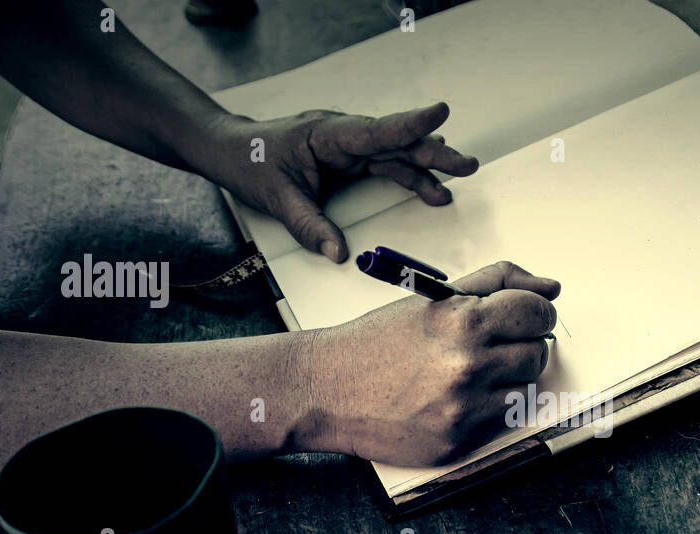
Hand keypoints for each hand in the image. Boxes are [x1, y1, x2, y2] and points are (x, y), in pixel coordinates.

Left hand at [207, 102, 478, 261]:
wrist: (232, 151)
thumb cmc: (251, 163)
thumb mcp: (276, 198)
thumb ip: (309, 226)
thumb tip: (339, 255)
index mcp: (329, 134)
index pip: (376, 130)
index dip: (410, 124)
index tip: (441, 113)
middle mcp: (346, 137)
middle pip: (397, 143)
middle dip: (434, 152)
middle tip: (467, 164)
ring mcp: (351, 148)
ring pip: (397, 154)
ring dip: (429, 166)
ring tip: (458, 177)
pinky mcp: (351, 160)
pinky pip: (387, 166)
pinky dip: (411, 176)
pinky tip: (432, 188)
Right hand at [290, 262, 560, 465]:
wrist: (326, 389)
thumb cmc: (377, 342)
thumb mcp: (432, 298)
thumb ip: (496, 283)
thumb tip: (551, 288)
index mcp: (461, 319)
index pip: (536, 311)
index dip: (536, 313)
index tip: (527, 318)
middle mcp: (466, 362)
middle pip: (537, 352)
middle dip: (521, 345)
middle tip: (491, 346)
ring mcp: (463, 406)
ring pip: (525, 388)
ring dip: (507, 380)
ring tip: (469, 372)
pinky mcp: (458, 440)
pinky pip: (502, 420)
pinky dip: (488, 408)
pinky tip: (456, 398)